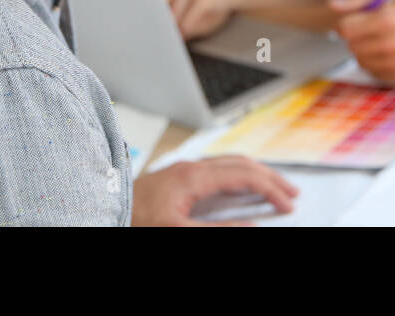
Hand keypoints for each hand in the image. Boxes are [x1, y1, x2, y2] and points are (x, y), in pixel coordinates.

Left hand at [131, 156, 297, 225]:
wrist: (102, 210)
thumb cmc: (133, 220)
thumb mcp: (178, 231)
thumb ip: (218, 229)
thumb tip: (252, 226)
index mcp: (193, 176)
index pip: (244, 175)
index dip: (270, 189)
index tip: (287, 205)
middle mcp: (190, 166)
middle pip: (241, 164)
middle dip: (270, 177)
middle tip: (292, 193)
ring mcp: (182, 169)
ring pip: (229, 163)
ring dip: (255, 174)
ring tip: (273, 187)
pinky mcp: (176, 176)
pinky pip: (216, 169)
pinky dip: (237, 176)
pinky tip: (240, 186)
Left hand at [327, 0, 394, 82]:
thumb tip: (332, 4)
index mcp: (388, 20)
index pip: (345, 29)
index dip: (351, 21)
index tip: (361, 18)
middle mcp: (394, 45)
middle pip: (352, 46)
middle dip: (358, 36)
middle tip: (375, 27)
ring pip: (361, 61)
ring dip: (367, 50)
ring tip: (385, 38)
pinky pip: (376, 73)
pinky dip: (379, 63)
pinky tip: (394, 51)